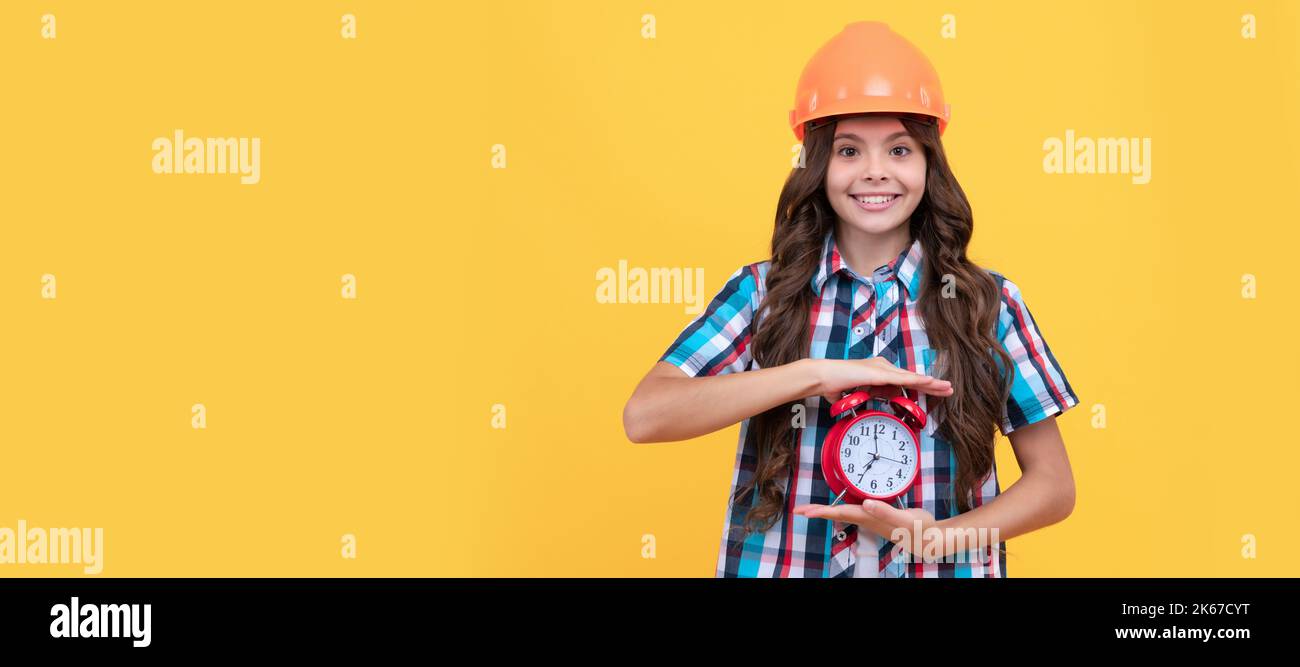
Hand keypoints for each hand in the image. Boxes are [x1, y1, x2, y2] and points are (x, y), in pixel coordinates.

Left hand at [793, 499, 939, 556]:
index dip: (822, 511)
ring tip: (810, 509)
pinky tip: (839, 507)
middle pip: (836, 513)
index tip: (805, 511)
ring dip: (826, 510)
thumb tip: (865, 504)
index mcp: (868, 517)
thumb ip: (885, 511)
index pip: (840, 512)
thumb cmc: (918, 529)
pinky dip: (842, 508)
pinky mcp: (876, 516)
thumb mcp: (905, 519)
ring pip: (843, 513)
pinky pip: (853, 511)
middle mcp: (866, 518)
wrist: (929, 538)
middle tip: (798, 510)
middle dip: (817, 511)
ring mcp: (870, 518)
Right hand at [811, 356, 951, 404]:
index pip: (904, 381)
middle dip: (931, 384)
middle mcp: (882, 367)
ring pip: (911, 377)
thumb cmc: (832, 385)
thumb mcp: (853, 395)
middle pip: (912, 378)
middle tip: (948, 389)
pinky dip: (917, 381)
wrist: (822, 377)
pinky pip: (902, 378)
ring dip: (930, 383)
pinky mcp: (879, 373)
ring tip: (946, 387)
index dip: (920, 386)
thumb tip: (858, 412)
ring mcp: (881, 369)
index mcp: (878, 372)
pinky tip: (930, 382)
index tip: (934, 392)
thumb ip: (860, 399)